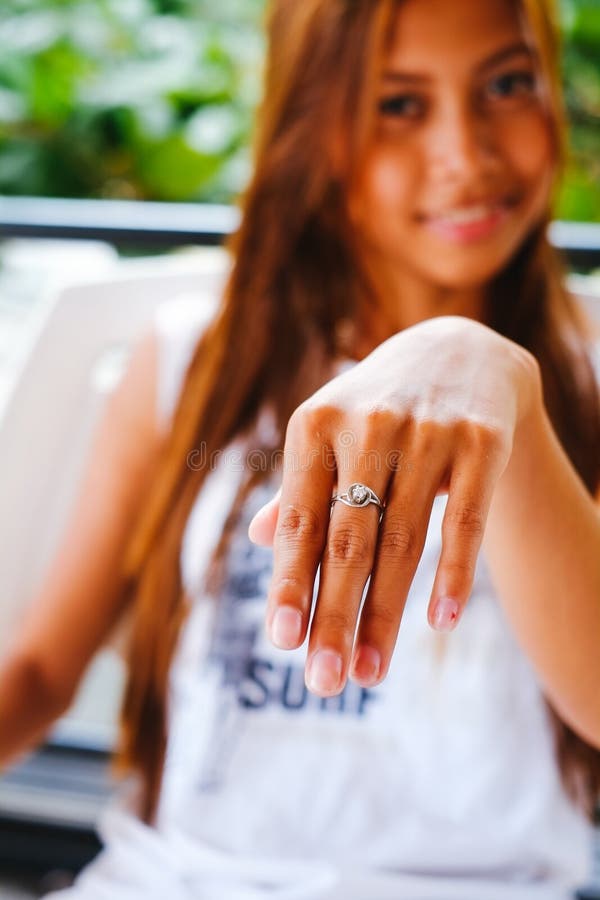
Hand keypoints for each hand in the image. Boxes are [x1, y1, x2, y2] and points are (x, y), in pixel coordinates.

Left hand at [248, 316, 540, 696]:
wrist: (458, 351)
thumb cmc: (377, 408)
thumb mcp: (328, 432)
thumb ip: (298, 486)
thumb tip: (262, 541)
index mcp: (315, 425)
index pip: (299, 519)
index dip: (291, 582)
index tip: (284, 642)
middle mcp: (367, 424)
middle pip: (349, 540)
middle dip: (335, 616)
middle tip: (325, 682)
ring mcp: (428, 431)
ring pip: (404, 540)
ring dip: (386, 613)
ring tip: (371, 672)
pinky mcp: (482, 440)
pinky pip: (466, 519)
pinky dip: (454, 574)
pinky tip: (439, 625)